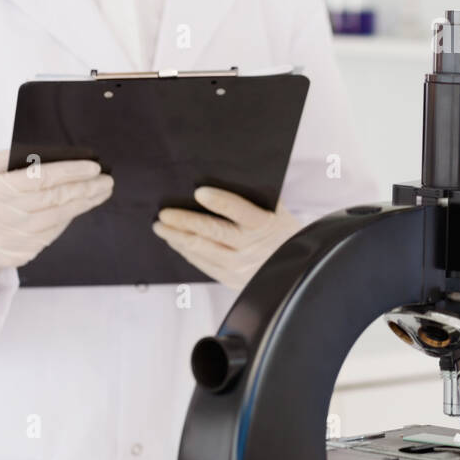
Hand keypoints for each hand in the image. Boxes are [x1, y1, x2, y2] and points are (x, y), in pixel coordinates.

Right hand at [0, 149, 114, 290]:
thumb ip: (16, 157)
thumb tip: (55, 156)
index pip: (40, 178)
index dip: (70, 172)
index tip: (94, 166)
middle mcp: (4, 215)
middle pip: (55, 199)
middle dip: (86, 188)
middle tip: (107, 179)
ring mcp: (13, 237)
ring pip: (59, 218)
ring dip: (85, 203)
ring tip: (102, 191)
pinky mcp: (21, 253)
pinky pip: (53, 233)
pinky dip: (69, 218)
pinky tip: (81, 206)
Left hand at [152, 187, 300, 289]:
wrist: (297, 266)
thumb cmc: (283, 232)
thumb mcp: (277, 212)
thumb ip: (254, 199)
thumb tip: (220, 180)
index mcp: (264, 224)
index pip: (239, 210)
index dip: (219, 201)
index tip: (199, 192)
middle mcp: (251, 247)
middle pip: (212, 232)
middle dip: (184, 221)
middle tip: (165, 214)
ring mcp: (240, 266)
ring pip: (202, 250)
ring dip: (178, 237)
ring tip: (162, 227)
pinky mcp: (231, 279)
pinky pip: (203, 264)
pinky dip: (187, 252)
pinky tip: (177, 242)